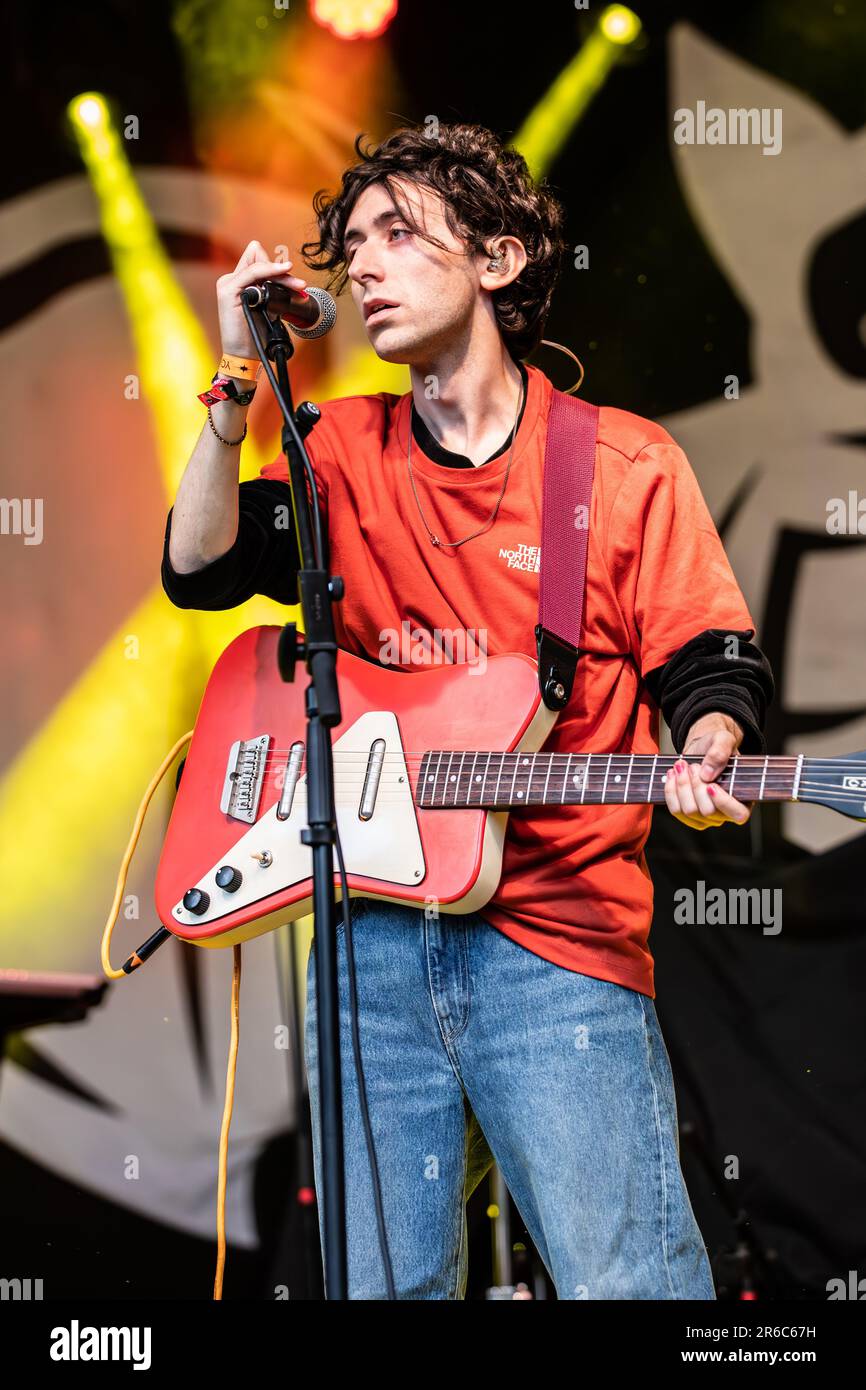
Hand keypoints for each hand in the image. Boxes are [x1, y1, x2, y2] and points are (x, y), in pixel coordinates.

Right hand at [216, 239, 307, 359]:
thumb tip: (286, 277)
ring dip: (280, 273)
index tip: (294, 282)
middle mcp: (231, 280)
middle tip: (299, 285)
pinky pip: (252, 272)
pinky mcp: (228, 290)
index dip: (275, 268)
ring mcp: (228, 284)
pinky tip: (282, 271)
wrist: (243, 356)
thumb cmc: (255, 336)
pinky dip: (268, 270)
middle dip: (281, 271)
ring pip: (258, 264)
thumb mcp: (268, 309)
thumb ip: (272, 291)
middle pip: (259, 258)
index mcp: (239, 283)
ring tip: (297, 285)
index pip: (258, 260)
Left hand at [663, 712, 752, 830]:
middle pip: (708, 811)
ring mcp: (706, 817)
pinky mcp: (688, 815)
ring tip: (682, 767)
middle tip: (694, 766)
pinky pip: (676, 810)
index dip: (723, 802)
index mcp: (744, 798)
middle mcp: (725, 813)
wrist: (700, 750)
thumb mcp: (723, 739)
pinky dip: (670, 791)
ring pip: (689, 811)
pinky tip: (673, 775)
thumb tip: (707, 774)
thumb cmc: (716, 747)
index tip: (711, 785)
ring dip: (682, 786)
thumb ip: (721, 750)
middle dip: (696, 785)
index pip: (738, 814)